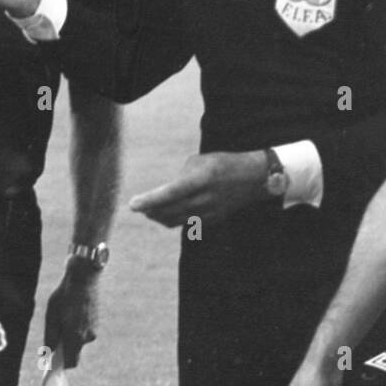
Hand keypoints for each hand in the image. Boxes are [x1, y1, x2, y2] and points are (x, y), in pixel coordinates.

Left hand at [44, 264, 98, 367]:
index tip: (53, 361)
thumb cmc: (64, 296)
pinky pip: (85, 332)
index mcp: (75, 337)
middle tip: (56, 333)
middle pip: (75, 353)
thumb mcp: (51, 316)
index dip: (61, 365)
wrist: (84, 278)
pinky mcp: (97, 322)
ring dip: (71, 335)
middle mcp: (88, 337)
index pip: (71, 363)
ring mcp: (94, 329)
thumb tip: (47, 354)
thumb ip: (50, 338)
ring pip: (80, 341)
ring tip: (65, 316)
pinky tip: (73, 312)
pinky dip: (78, 327)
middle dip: (66, 348)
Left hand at [129, 151, 270, 227]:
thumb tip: (166, 194)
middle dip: (151, 210)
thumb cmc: (223, 163)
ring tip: (150, 211)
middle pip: (170, 210)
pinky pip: (187, 223)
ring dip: (160, 217)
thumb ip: (181, 177)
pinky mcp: (213, 220)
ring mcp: (210, 211)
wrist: (253, 178)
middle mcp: (205, 197)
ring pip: (177, 220)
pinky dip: (174, 219)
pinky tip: (168, 214)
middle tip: (139, 207)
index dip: (150, 200)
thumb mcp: (200, 161)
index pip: (170, 192)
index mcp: (202, 178)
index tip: (132, 205)